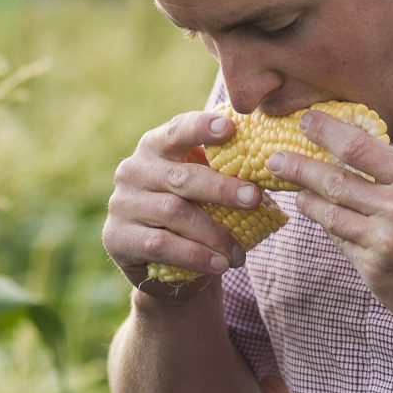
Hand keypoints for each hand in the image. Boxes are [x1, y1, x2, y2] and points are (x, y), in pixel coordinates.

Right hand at [103, 110, 267, 300]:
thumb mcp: (205, 188)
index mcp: (156, 146)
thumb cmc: (194, 213)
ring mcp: (122, 203)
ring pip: (174, 213)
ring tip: (240, 252)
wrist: (163, 263)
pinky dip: (195, 256)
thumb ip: (224, 169)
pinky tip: (219, 265)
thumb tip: (276, 161)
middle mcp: (133, 170)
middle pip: (182, 176)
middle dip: (222, 188)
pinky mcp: (117, 237)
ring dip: (213, 234)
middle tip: (256, 199)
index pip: (178, 130)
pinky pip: (161, 245)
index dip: (202, 127)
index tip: (230, 128)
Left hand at [267, 110, 392, 347]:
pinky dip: (333, 233)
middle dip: (297, 166)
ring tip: (295, 191)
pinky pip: (344, 246)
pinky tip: (327, 225)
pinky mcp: (375, 276)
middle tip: (273, 158)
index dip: (325, 131)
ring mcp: (382, 245)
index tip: (304, 120)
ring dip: (308, 201)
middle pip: (332, 180)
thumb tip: (367, 163)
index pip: (358, 147)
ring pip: (329, 216)